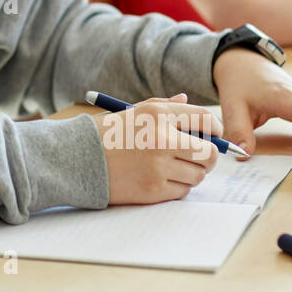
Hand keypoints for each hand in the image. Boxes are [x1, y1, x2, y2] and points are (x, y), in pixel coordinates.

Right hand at [98, 93, 221, 203]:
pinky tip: (160, 178)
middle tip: (199, 157)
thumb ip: (163, 106)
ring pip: (198, 174)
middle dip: (208, 156)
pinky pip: (183, 191)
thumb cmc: (105, 134)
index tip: (214, 136)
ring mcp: (158, 166)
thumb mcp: (133, 112)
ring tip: (171, 167)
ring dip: (191, 173)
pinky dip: (177, 186)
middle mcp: (161, 138)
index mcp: (158, 114)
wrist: (76, 159)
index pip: (204, 119)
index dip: (215, 130)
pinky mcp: (153, 189)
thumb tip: (187, 100)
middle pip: (209, 152)